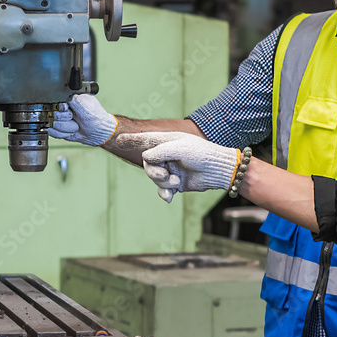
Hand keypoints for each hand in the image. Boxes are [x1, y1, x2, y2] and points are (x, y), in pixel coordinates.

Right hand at [48, 95, 117, 145]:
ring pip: (53, 124)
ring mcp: (58, 119)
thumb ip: (71, 98)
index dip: (61, 107)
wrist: (97, 132)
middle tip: (75, 118)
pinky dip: (64, 134)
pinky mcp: (57, 128)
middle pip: (52, 113)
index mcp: (67, 98)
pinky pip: (53, 132)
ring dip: (67, 127)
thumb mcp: (84, 104)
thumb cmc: (94, 116)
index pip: (53, 100)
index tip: (67, 109)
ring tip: (76, 126)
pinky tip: (72, 131)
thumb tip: (60, 95)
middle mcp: (61, 108)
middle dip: (65, 118)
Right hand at [115, 133, 238, 202]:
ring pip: (155, 178)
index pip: (146, 140)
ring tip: (176, 182)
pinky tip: (169, 197)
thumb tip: (145, 157)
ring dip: (164, 182)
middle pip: (148, 164)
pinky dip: (165, 193)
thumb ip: (160, 151)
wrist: (218, 170)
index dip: (132, 139)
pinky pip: (163, 190)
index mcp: (168, 141)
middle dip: (154, 172)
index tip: (118, 138)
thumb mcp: (180, 148)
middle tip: (166, 174)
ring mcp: (171, 169)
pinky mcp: (176, 182)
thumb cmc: (202, 154)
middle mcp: (167, 155)